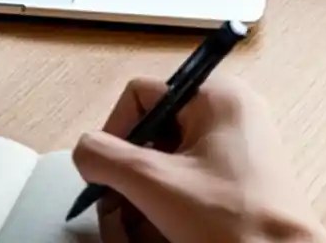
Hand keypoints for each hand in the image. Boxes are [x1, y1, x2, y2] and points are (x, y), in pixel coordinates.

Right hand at [72, 76, 325, 242]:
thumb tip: (85, 153)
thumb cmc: (236, 223)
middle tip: (117, 210)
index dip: (115, 134)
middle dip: (128, 177)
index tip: (109, 174)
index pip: (140, 96)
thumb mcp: (153, 182)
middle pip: (151, 133)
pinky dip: (167, 208)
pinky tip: (163, 233)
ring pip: (166, 164)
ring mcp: (238, 150)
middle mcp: (230, 115)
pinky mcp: (241, 182)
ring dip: (143, 198)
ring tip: (137, 231)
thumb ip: (103, 156)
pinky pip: (188, 185)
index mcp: (217, 97)